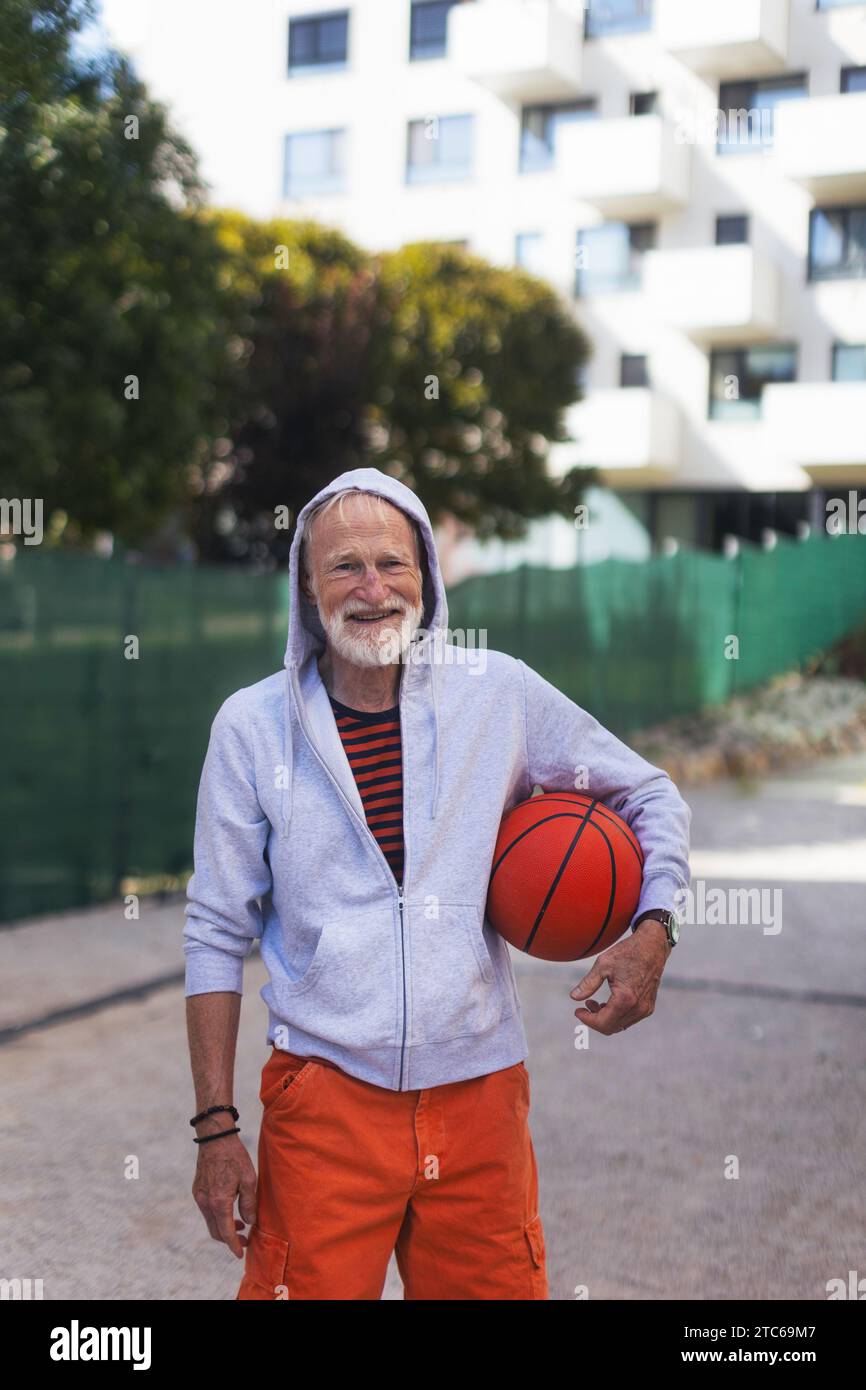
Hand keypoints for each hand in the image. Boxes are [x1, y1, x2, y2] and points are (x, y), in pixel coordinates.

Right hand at [192, 1130, 257, 1258]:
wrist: (215, 1137)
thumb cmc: (234, 1156)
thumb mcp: (249, 1179)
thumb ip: (249, 1203)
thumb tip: (249, 1222)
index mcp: (219, 1201)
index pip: (226, 1232)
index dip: (234, 1245)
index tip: (240, 1254)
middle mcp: (205, 1202)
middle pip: (215, 1231)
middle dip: (229, 1239)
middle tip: (245, 1240)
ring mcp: (199, 1196)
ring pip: (210, 1221)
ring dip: (224, 1227)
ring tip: (241, 1224)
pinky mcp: (197, 1190)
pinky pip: (207, 1210)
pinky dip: (217, 1216)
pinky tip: (230, 1210)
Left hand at [570, 918, 670, 1034]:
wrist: (652, 946)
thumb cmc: (627, 952)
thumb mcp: (603, 964)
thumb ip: (588, 983)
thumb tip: (574, 997)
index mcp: (625, 998)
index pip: (602, 1022)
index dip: (587, 1020)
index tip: (577, 1011)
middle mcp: (638, 1007)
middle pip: (610, 1028)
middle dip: (594, 1020)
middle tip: (585, 1006)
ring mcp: (645, 1009)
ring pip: (620, 1025)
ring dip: (605, 1018)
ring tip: (594, 1002)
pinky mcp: (649, 1006)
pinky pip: (629, 1019)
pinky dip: (616, 1016)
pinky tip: (609, 1002)